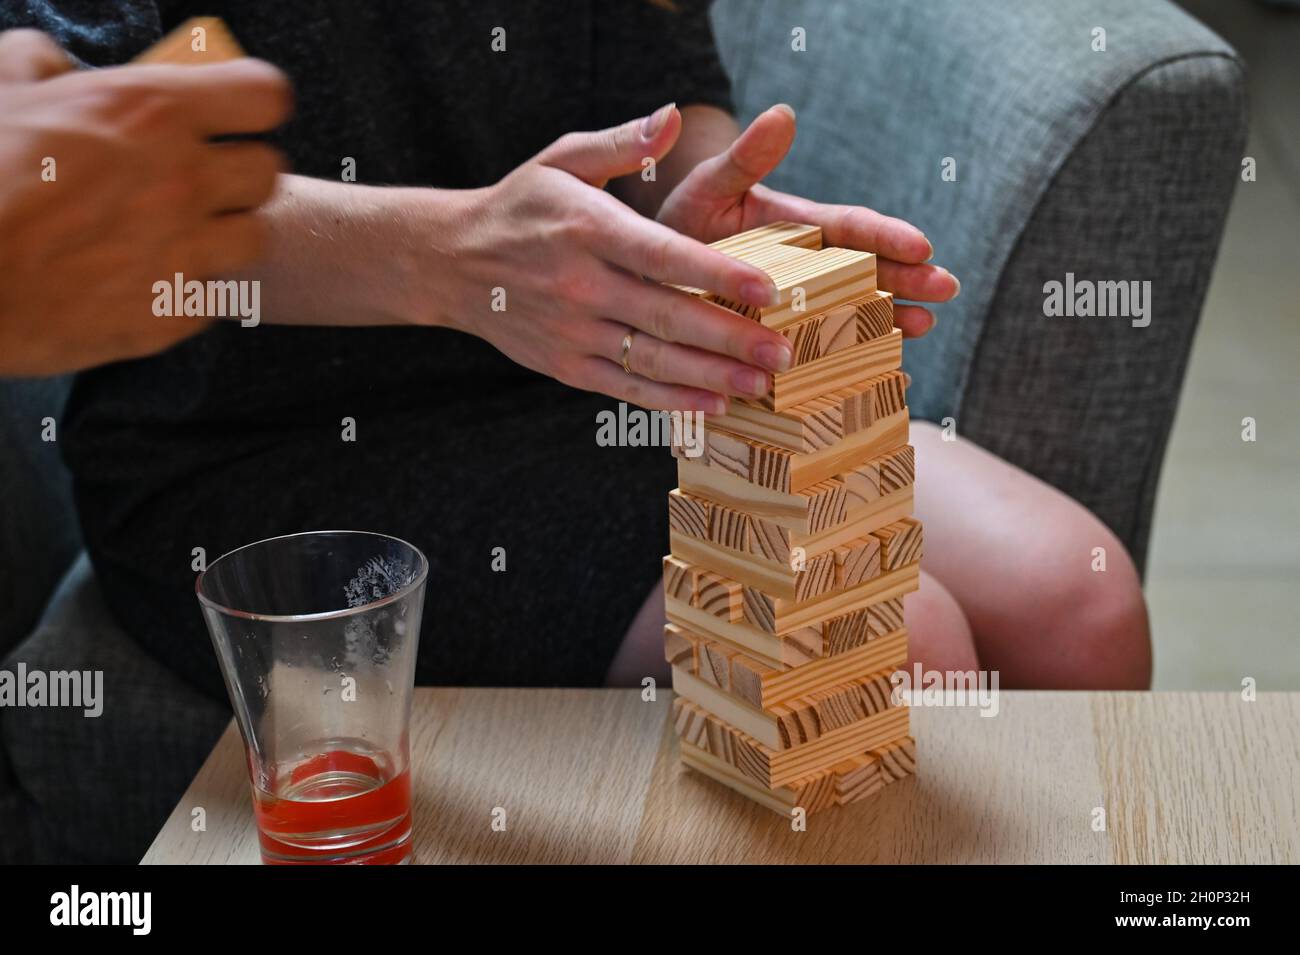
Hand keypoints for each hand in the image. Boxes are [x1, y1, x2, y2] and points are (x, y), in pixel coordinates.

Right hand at [0, 30, 290, 375]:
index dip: (251, 103)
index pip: (262, 96)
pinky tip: (148, 281)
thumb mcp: (2, 95)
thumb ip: (41, 67)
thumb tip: (52, 64)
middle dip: (238, 173)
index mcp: (150, 113)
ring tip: (179, 235)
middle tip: (200, 180)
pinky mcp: (175, 314)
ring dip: (225, 233)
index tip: (235, 115)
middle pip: (268, 170)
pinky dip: (189, 290)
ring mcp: (185, 252)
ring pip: (255, 237)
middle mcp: (183, 181)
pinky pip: (214, 297)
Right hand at [424, 105, 799, 412]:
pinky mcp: (566, 366)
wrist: (452, 262)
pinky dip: (672, 399)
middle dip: (729, 337)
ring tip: (762, 381)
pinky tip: (715, 401)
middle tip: (782, 350)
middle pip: (667, 315)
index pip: (663, 255)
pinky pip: (627, 387)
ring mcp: (572, 330)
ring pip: (653, 359)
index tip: (768, 289)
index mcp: (588, 228)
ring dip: (711, 375)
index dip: (717, 274)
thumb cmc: (520, 205)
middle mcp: (581, 283)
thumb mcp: (562, 159)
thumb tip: (673, 116)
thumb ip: (622, 142)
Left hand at [656, 104, 959, 337]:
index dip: (885, 236)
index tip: (922, 244)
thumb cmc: (683, 221)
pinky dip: (848, 364)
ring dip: (891, 321)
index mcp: (797, 228)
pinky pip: (820, 355)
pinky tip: (877, 375)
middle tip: (947, 288)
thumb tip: (783, 114)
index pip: (848, 227)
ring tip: (923, 326)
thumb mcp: (709, 186)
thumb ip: (745, 159)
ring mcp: (797, 307)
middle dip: (907, 279)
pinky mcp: (780, 343)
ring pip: (853, 313)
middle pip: (866, 271)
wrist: (653, 271)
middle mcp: (807, 269)